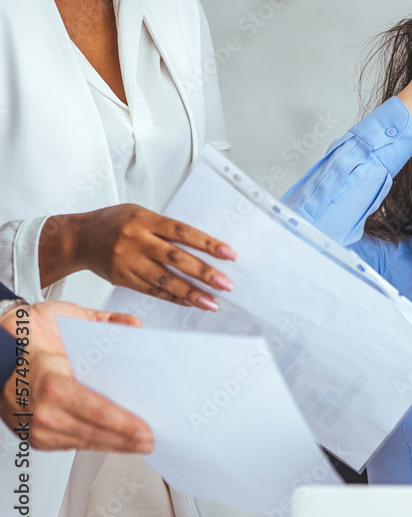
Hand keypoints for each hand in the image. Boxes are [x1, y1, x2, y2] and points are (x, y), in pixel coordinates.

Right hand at [0, 301, 153, 452]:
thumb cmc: (29, 336)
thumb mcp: (67, 321)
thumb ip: (105, 323)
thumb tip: (134, 326)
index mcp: (53, 383)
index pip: (98, 411)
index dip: (125, 424)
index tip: (147, 430)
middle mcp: (43, 410)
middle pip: (94, 432)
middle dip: (126, 439)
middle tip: (150, 442)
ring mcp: (37, 427)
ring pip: (84, 442)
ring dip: (114, 445)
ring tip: (137, 444)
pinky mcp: (36, 438)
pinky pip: (72, 444)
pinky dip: (95, 443)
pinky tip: (113, 442)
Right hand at [40, 205, 236, 310]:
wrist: (76, 238)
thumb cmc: (113, 222)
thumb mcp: (140, 213)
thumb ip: (166, 227)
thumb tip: (201, 245)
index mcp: (145, 220)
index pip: (183, 232)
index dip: (208, 244)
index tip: (230, 254)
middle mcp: (137, 241)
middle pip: (176, 259)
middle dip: (204, 273)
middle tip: (226, 284)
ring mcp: (128, 261)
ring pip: (164, 280)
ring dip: (191, 293)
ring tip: (212, 302)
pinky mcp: (122, 278)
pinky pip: (152, 291)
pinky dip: (173, 298)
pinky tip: (189, 302)